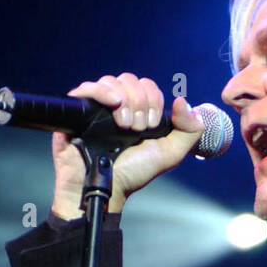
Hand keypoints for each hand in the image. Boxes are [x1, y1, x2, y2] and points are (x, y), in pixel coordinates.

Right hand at [51, 72, 207, 217]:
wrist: (107, 186)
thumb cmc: (133, 172)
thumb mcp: (170, 154)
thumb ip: (189, 131)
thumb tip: (185, 102)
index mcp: (137, 111)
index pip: (147, 86)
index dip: (153, 101)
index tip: (151, 126)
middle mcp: (117, 106)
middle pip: (130, 80)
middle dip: (140, 102)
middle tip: (138, 129)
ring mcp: (97, 107)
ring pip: (112, 81)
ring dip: (125, 101)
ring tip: (124, 126)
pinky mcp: (77, 110)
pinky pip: (88, 87)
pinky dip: (104, 91)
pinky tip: (113, 104)